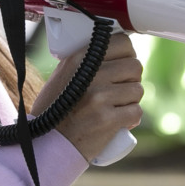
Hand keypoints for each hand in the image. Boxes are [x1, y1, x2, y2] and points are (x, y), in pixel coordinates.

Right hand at [32, 32, 143, 162]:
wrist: (46, 142)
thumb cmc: (55, 109)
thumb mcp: (63, 75)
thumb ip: (86, 61)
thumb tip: (118, 51)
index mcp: (79, 58)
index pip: (123, 43)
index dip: (128, 55)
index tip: (122, 65)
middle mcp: (91, 74)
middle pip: (135, 66)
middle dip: (131, 80)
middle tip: (118, 90)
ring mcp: (100, 97)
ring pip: (138, 90)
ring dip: (131, 100)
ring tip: (114, 107)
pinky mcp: (108, 119)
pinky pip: (136, 112)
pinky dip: (131, 118)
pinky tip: (118, 122)